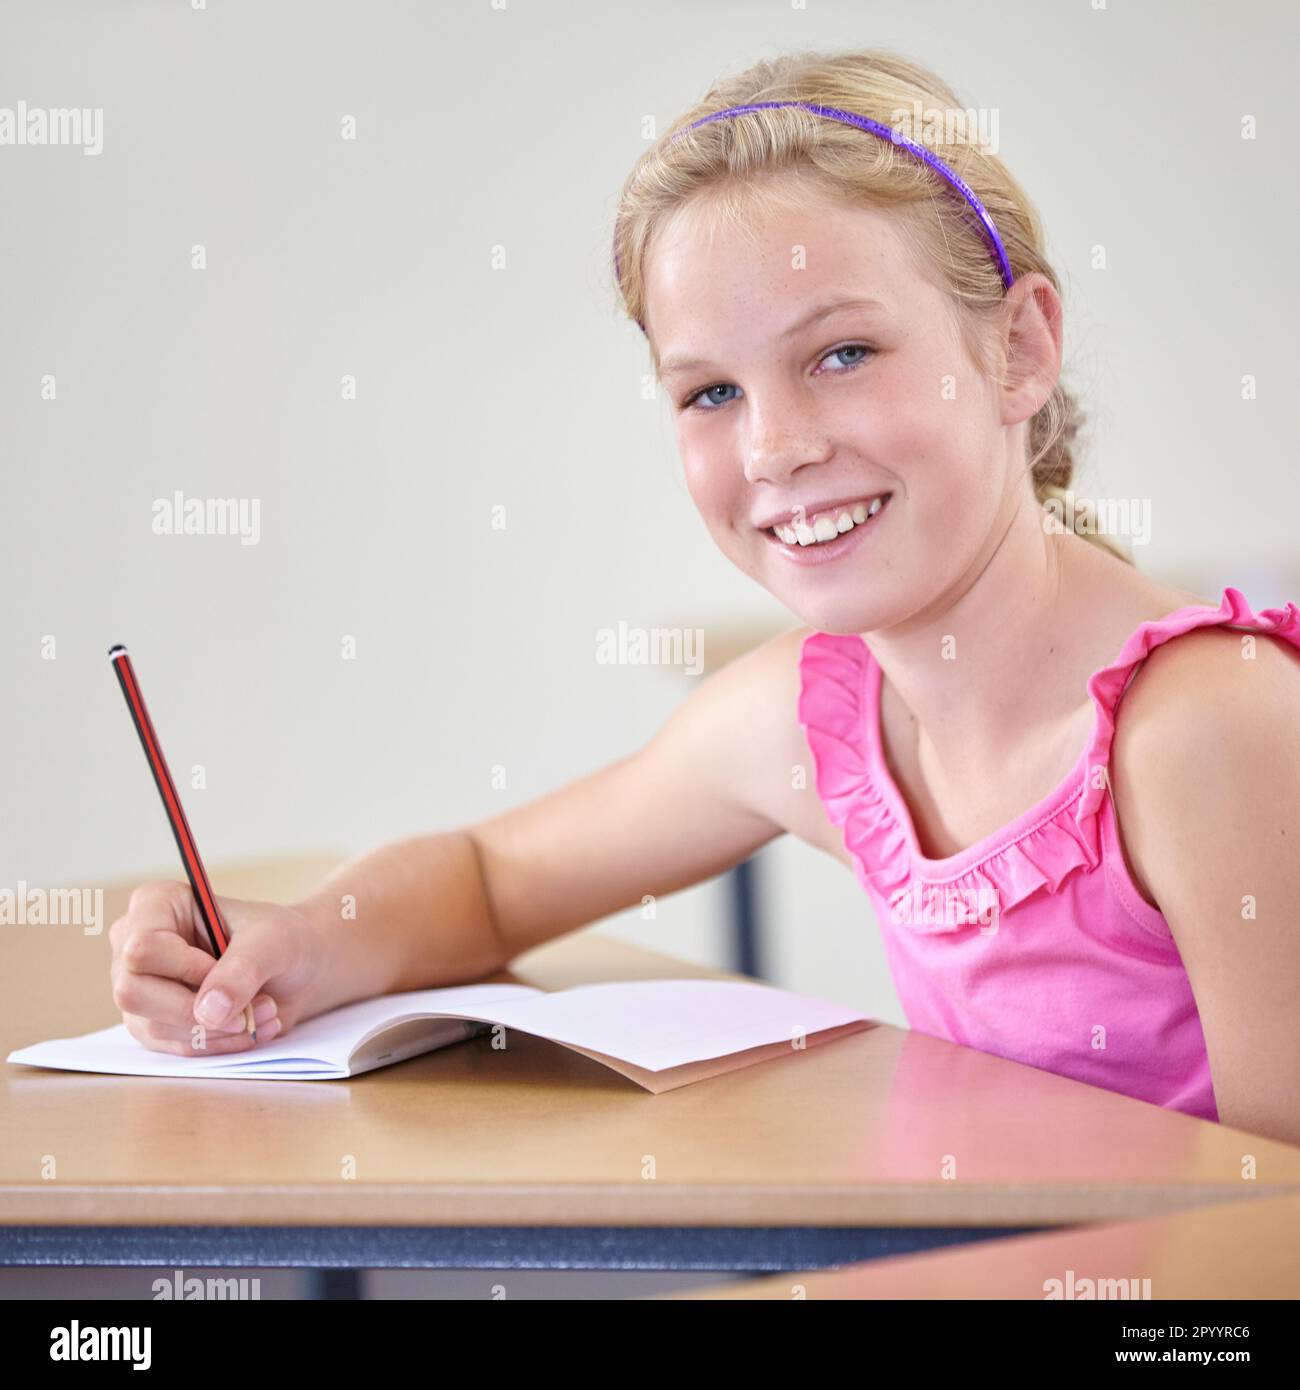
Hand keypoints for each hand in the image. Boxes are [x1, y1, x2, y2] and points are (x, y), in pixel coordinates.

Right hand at [108, 881, 323, 1055]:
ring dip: (217, 1029)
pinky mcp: (155, 1023)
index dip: (185, 968)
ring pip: (153, 1026)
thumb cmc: (280, 939)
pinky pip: (173, 1047)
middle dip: (197, 1009)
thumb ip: (242, 969)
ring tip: (264, 1011)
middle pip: (133, 991)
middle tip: (252, 1005)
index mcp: (156, 905)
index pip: (142, 948)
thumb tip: (209, 1012)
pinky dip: (218, 1044)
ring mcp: (141, 987)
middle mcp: (135, 945)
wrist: (297, 969)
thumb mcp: (272, 941)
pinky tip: (250, 1028)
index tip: (223, 968)